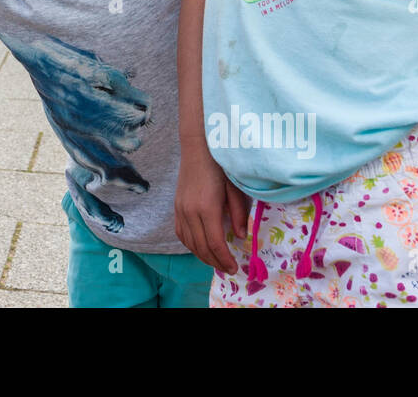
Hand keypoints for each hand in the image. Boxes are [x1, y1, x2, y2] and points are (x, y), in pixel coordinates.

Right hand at [174, 149, 248, 273]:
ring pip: (189, 242)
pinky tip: (200, 247)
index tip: (234, 268)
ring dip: (202, 256)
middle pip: (201, 247)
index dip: (225, 259)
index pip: (215, 243)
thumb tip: (240, 236)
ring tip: (216, 261)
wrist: (198, 148)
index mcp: (207, 208)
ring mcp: (180, 209)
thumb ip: (238, 214)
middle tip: (228, 269)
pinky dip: (191, 245)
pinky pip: (181, 233)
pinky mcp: (176, 206)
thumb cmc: (220, 165)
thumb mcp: (235, 189)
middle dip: (215, 262)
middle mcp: (190, 212)